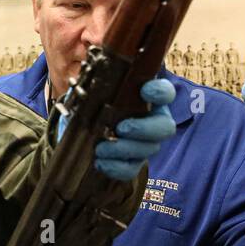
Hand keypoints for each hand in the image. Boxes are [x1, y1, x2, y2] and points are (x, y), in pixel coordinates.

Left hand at [59, 78, 176, 181]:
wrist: (78, 126)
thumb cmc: (90, 102)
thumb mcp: (92, 90)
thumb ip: (98, 83)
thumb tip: (92, 76)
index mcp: (147, 97)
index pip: (165, 92)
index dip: (161, 92)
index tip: (145, 91)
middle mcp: (152, 120)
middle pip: (165, 127)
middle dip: (145, 129)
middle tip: (121, 128)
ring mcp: (145, 143)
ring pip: (149, 149)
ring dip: (124, 149)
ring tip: (100, 148)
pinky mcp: (132, 162)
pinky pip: (132, 169)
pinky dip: (116, 168)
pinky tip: (100, 163)